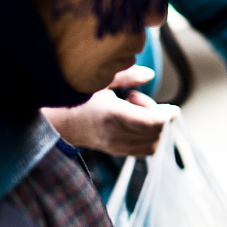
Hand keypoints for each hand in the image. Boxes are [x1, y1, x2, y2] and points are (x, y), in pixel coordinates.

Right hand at [42, 66, 177, 156]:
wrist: (55, 121)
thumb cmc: (76, 97)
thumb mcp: (98, 80)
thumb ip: (126, 75)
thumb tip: (150, 74)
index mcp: (112, 115)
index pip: (152, 122)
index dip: (166, 115)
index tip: (170, 106)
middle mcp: (116, 135)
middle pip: (156, 133)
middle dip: (157, 116)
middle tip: (136, 99)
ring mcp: (116, 146)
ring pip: (153, 145)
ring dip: (153, 128)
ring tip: (134, 111)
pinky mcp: (116, 152)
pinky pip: (144, 150)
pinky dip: (148, 137)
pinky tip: (134, 122)